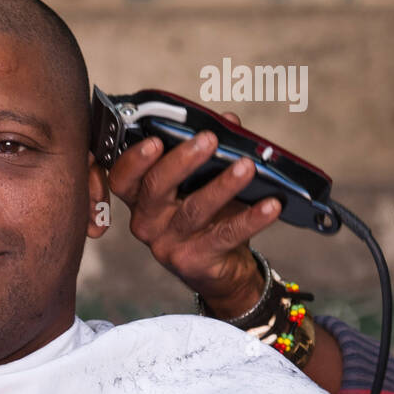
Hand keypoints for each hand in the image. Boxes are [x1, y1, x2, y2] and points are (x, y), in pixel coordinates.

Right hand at [106, 111, 282, 317]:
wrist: (220, 272)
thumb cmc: (207, 220)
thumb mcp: (202, 185)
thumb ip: (212, 151)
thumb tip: (229, 121)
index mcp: (141, 199)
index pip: (123, 178)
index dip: (134, 159)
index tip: (155, 140)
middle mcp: (147, 222)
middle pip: (155, 188)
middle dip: (182, 160)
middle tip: (209, 139)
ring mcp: (168, 245)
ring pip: (194, 210)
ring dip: (223, 186)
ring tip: (246, 166)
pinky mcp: (195, 261)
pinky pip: (225, 235)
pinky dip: (251, 218)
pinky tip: (270, 204)